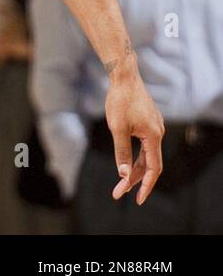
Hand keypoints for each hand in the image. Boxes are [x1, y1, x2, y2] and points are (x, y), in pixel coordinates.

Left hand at [103, 59, 163, 203]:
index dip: (145, 185)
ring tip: (121, 183)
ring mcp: (154, 127)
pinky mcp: (149, 122)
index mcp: (153, 137)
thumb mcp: (117, 128)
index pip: (153, 168)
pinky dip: (135, 156)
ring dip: (134, 169)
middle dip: (134, 180)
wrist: (124, 77)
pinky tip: (126, 162)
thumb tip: (122, 174)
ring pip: (146, 155)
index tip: (137, 199)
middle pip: (148, 164)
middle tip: (120, 193)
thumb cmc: (119, 101)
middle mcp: (158, 133)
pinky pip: (144, 145)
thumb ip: (121, 151)